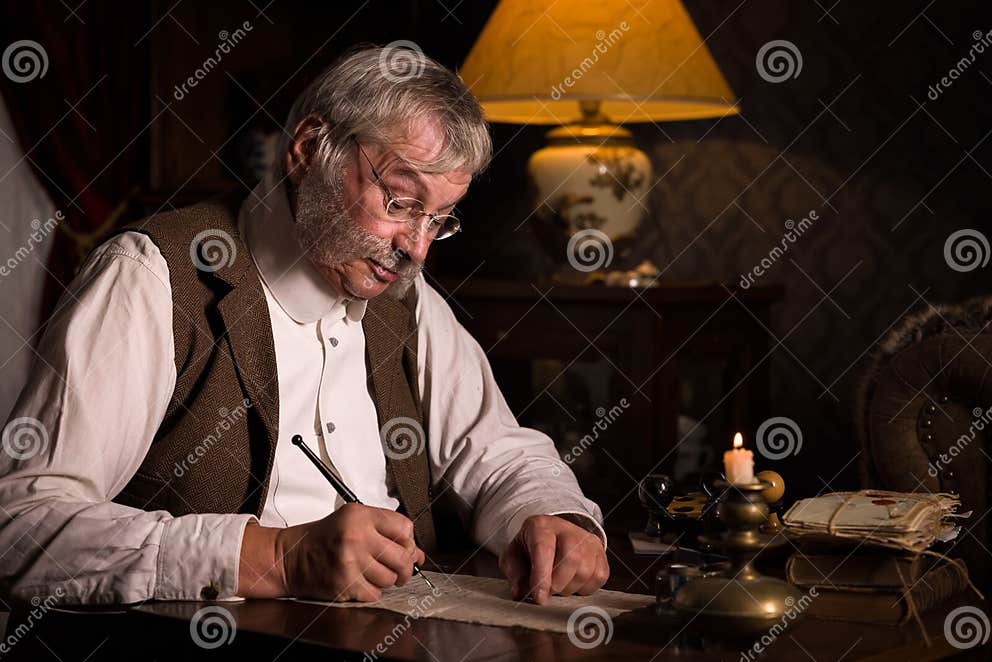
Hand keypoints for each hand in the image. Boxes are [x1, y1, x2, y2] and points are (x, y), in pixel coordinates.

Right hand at [274, 503, 424, 600]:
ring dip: (385, 580)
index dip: (408, 541)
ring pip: (391, 578)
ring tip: (370, 572)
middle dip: (405, 566)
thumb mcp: (353, 522)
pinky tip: (359, 582)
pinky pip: (375, 594)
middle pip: (403, 556)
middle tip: (397, 568)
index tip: (403, 547)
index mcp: (360, 515)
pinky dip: (371, 592)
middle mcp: (356, 536)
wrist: (291, 557)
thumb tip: (419, 555)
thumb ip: (387, 532)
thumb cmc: (324, 538)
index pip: (405, 527)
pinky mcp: (345, 584)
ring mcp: (350, 561)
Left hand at [498, 514, 608, 604]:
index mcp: (541, 526)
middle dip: (557, 584)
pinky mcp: (601, 552)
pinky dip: (584, 588)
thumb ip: (515, 574)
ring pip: (585, 571)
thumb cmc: (531, 548)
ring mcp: (587, 540)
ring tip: (558, 584)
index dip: (542, 576)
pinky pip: (598, 577)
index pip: (544, 549)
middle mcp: (567, 529)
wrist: (552, 537)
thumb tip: (520, 592)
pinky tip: (572, 582)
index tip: (539, 598)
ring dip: (569, 588)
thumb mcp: (514, 556)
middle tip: (547, 591)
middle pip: (571, 559)